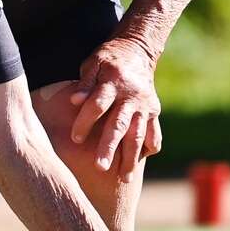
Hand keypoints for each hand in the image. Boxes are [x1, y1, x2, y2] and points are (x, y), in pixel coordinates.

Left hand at [69, 37, 162, 177]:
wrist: (137, 52)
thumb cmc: (107, 60)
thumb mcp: (93, 64)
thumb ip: (84, 83)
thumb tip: (74, 100)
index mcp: (112, 83)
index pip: (97, 105)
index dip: (86, 121)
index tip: (75, 138)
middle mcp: (130, 96)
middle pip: (119, 124)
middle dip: (109, 147)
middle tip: (100, 168)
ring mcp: (144, 106)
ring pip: (138, 134)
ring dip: (131, 157)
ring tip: (124, 178)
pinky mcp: (154, 111)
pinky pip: (155, 132)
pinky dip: (151, 147)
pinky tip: (143, 161)